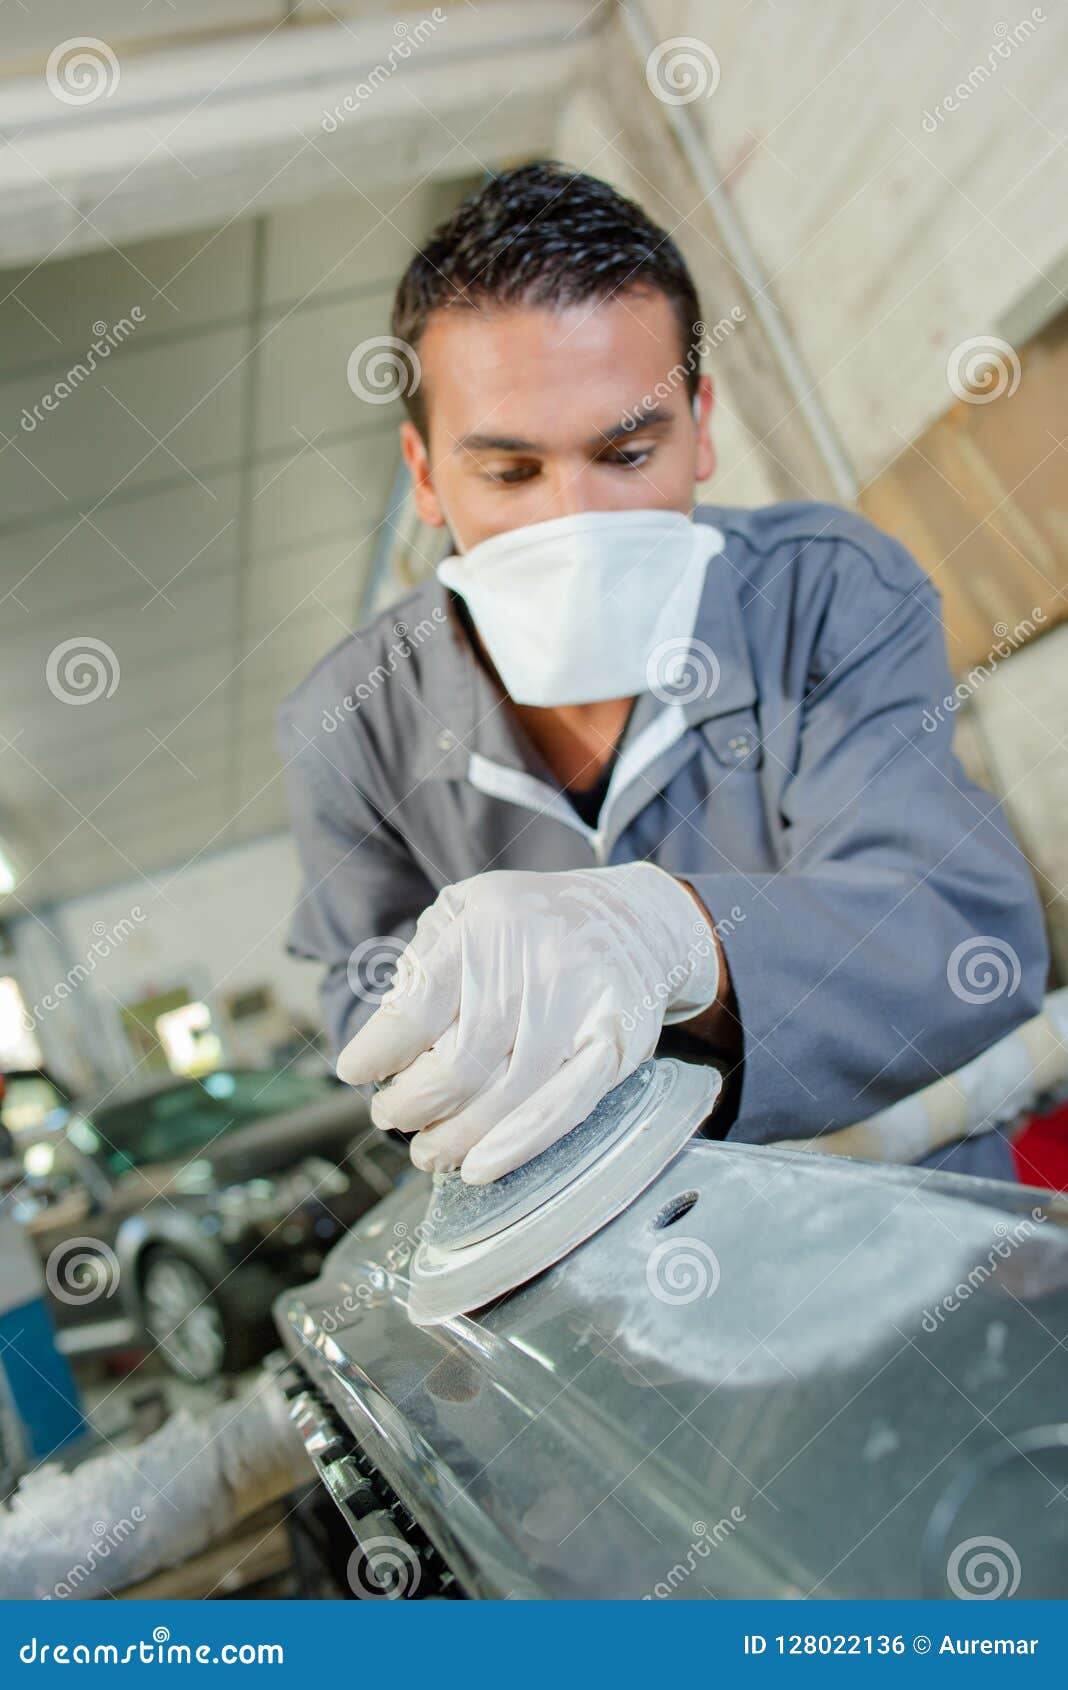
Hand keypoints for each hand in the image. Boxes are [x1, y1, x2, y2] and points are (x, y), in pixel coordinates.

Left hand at [336, 863, 719, 1183]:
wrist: (636, 918)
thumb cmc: (534, 922)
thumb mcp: (468, 908)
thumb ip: (424, 963)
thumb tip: (385, 1039)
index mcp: (486, 926)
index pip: (416, 1008)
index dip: (377, 1053)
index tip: (355, 1072)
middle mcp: (535, 964)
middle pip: (456, 1067)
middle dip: (410, 1107)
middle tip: (392, 1116)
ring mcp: (579, 1006)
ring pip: (503, 1099)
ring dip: (453, 1139)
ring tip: (428, 1148)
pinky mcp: (613, 1044)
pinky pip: (562, 1108)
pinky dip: (517, 1146)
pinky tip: (479, 1167)